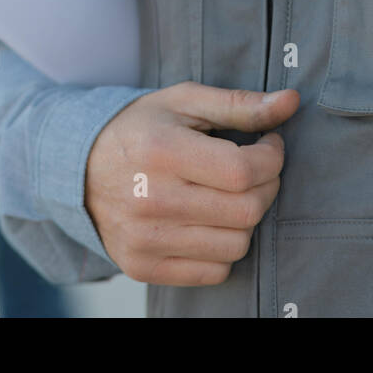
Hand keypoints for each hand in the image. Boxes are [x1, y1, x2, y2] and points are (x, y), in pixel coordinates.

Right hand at [84, 81, 299, 286]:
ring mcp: (145, 239)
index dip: (272, 158)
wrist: (80, 167)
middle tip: (256, 168)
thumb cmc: (141, 128)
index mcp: (161, 150)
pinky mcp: (143, 267)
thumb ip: (240, 104)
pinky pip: (215, 271)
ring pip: (237, 245)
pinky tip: (212, 219)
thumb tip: (292, 101)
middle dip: (267, 185)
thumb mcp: (184, 102)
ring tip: (232, 193)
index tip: (269, 144)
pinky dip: (224, 247)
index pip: (242, 171)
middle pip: (245, 210)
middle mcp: (151, 199)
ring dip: (247, 218)